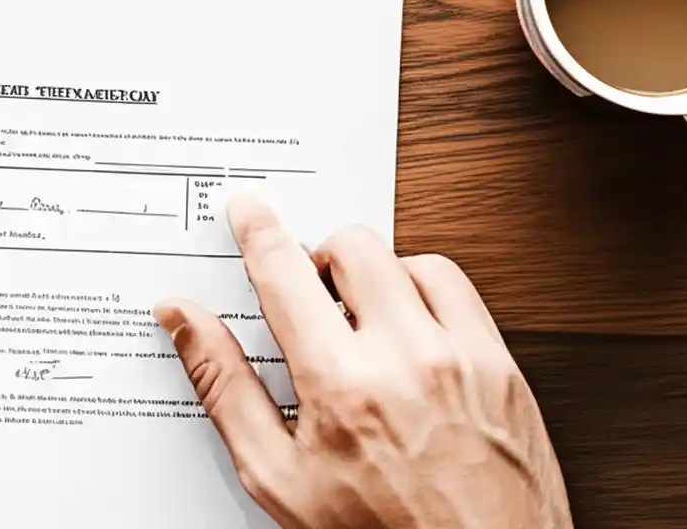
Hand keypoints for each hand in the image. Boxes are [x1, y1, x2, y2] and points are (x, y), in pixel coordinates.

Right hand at [155, 196, 571, 527]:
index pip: (285, 273)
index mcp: (339, 383)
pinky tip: (410, 330)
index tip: (249, 210)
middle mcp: (405, 357)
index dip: (259, 230)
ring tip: (362, 318)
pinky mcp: (503, 365)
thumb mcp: (277, 475)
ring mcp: (462, 356)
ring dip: (376, 274)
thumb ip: (224, 387)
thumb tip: (184, 322)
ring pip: (408, 259)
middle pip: (351, 247)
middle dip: (321, 258)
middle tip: (311, 295)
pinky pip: (458, 288)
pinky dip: (426, 291)